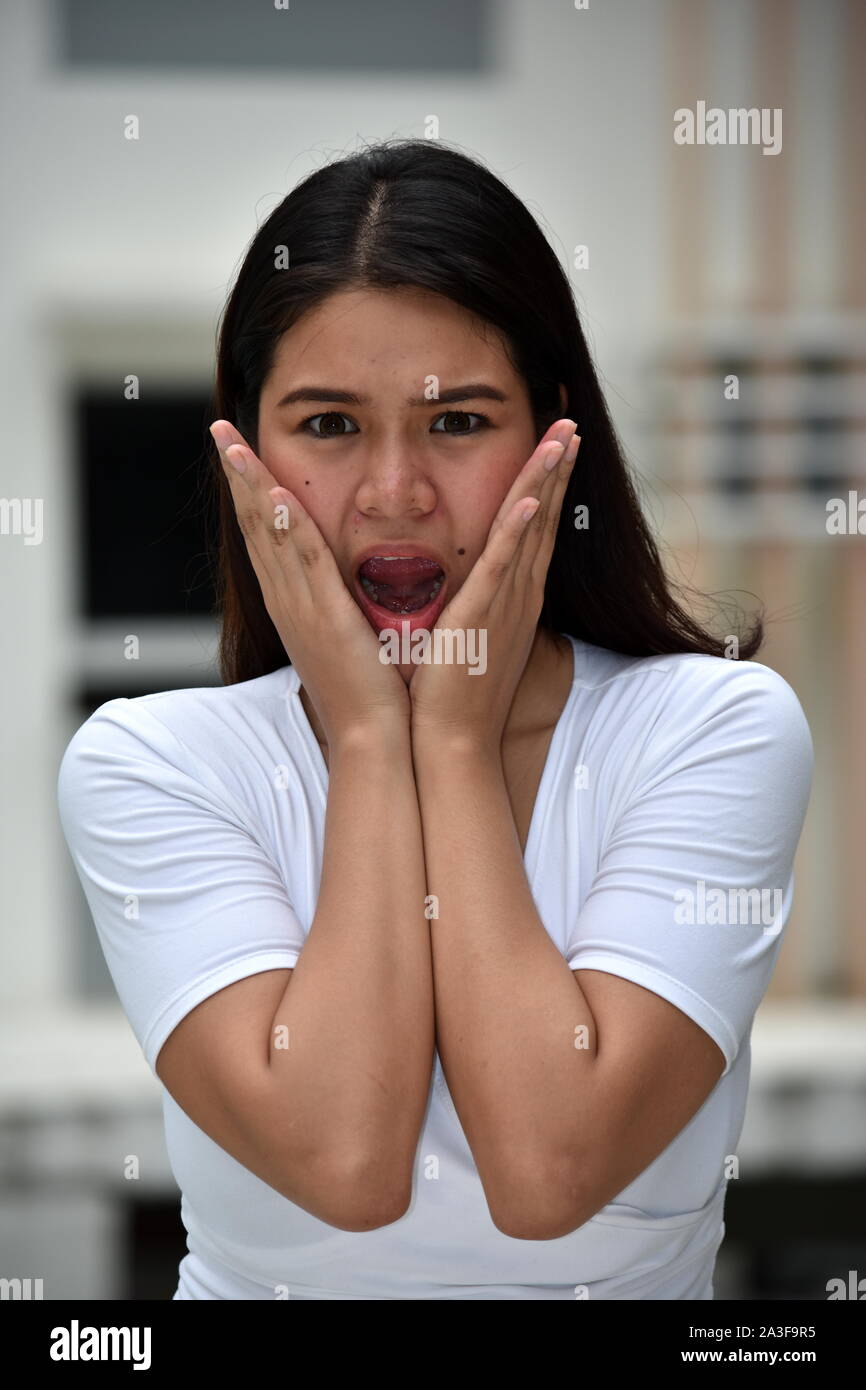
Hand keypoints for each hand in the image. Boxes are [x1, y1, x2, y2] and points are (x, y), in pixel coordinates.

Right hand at [211, 421, 409, 744]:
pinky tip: (276, 486)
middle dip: (238, 475)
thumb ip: (346, 608)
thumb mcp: (352, 639)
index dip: (251, 494)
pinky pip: (303, 555)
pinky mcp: (324, 613)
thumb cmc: (371, 694)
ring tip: (231, 441)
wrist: (373, 739)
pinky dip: (288, 519)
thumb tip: (353, 587)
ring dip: (250, 483)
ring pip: (270, 531)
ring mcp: (300, 606)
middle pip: (256, 525)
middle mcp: (287, 601)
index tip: (240, 454)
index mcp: (295, 606)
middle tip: (220, 429)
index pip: (267, 538)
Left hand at [408, 419, 579, 750]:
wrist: (449, 741)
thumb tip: (464, 581)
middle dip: (557, 468)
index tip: (555, 444)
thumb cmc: (451, 694)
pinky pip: (503, 568)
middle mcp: (518, 595)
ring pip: (532, 531)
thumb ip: (471, 601)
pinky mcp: (480, 618)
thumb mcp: (467, 633)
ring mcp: (505, 605)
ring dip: (546, 483)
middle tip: (569, 421)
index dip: (546, 484)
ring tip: (561, 438)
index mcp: (512, 597)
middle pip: (545, 518)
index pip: (535, 528)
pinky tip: (529, 501)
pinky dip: (518, 533)